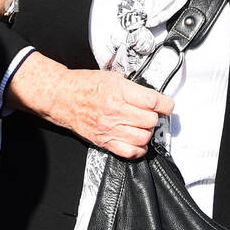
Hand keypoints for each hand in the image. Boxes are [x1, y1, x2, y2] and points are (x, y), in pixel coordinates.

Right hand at [7, 52, 173, 159]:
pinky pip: (130, 152)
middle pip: (151, 120)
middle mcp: (115, 111)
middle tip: (151, 113)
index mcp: (119, 91)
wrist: (62, 97)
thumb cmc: (85, 85)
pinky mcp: (104, 141)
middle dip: (155, 117)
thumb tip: (154, 99)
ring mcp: (110, 128)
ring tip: (143, 126)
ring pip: (143, 137)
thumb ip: (134, 89)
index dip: (166, 104)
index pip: (154, 101)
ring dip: (147, 132)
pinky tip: (138, 141)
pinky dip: (139, 149)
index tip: (167, 105)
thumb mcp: (113, 77)